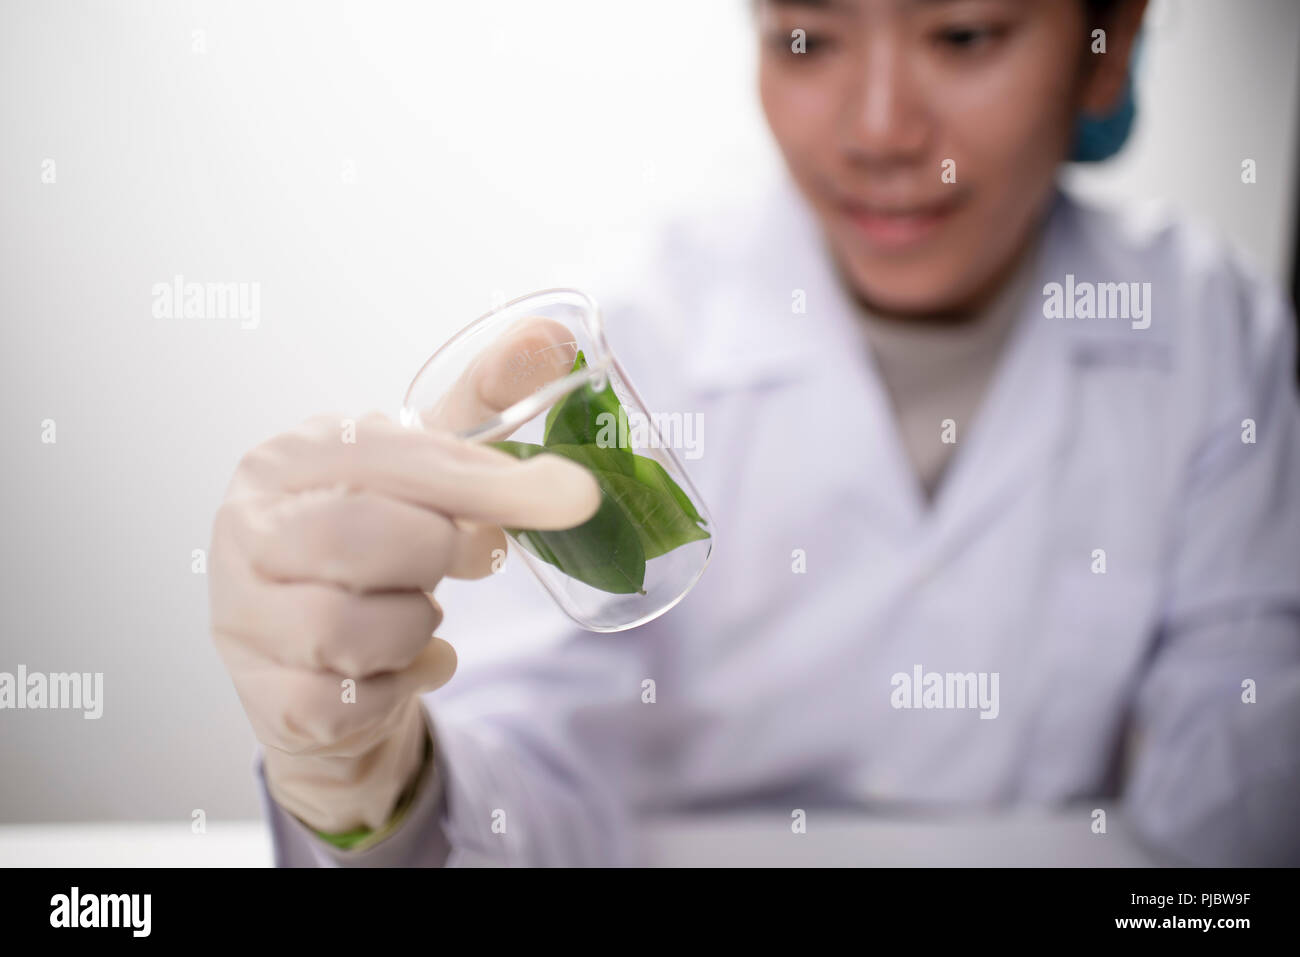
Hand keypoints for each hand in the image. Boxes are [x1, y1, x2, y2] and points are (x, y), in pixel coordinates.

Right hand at [208, 319, 597, 831]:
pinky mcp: (269, 700)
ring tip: (421, 608)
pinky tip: (410, 665)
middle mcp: (246, 533)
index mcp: (285, 461)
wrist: (323, 656)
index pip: (387, 461)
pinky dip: (406, 683)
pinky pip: (351, 700)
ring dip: (417, 624)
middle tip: (475, 555)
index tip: (571, 496)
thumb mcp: (426, 465)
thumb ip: (485, 400)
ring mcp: (245, 620)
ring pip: (348, 629)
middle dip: (438, 552)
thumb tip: (556, 333)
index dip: (484, 482)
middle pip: (356, 539)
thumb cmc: (378, 541)